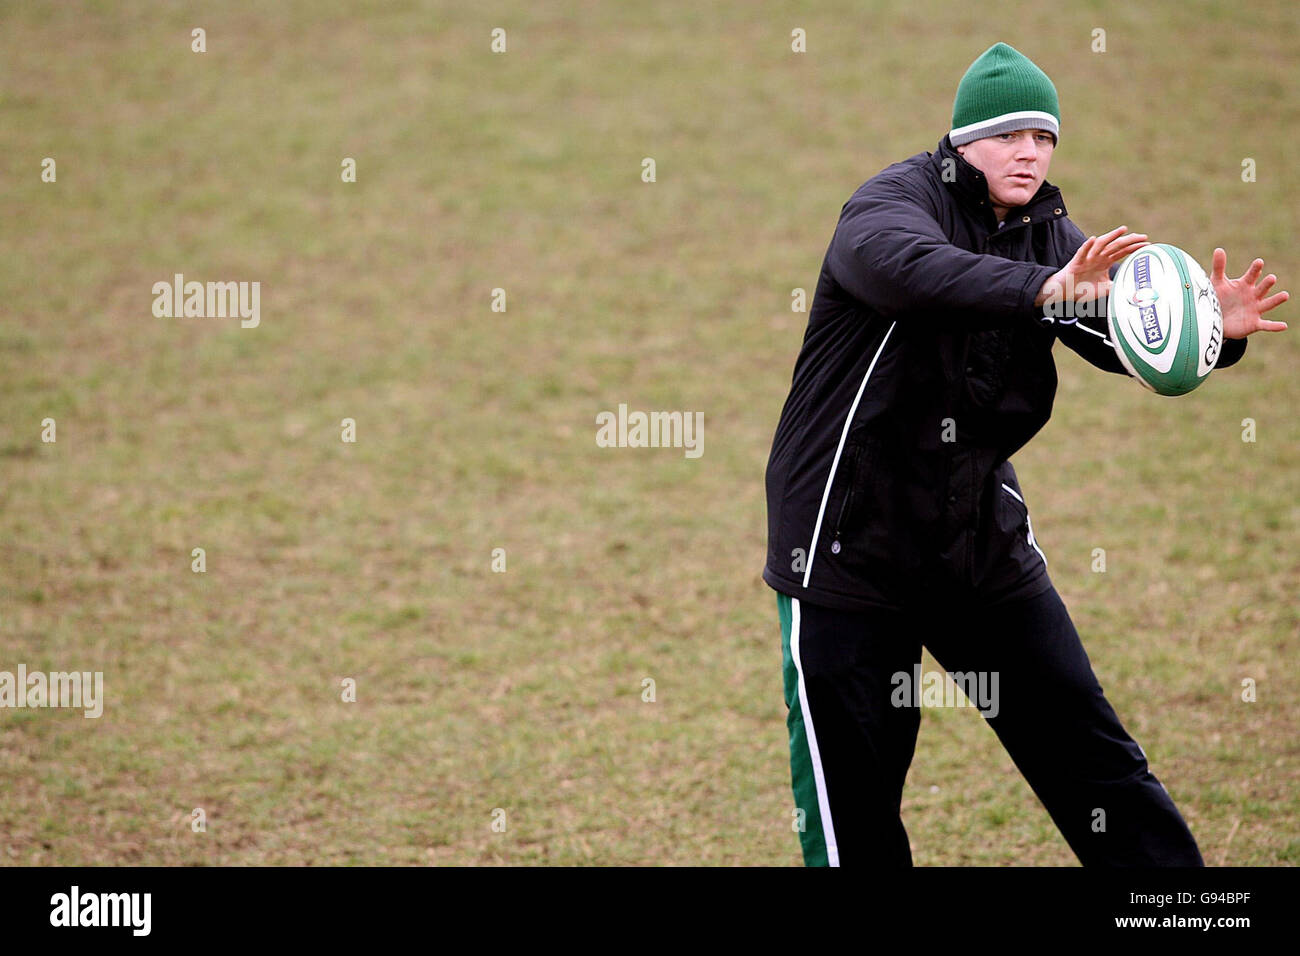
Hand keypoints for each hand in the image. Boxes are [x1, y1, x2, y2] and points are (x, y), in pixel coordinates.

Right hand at [1035, 226, 1149, 308]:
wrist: (1064, 293)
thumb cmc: (1082, 289)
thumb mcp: (1104, 289)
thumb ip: (1117, 286)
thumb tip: (1133, 289)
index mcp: (1105, 262)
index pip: (1122, 251)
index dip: (1134, 248)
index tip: (1148, 244)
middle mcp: (1098, 257)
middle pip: (1116, 245)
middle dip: (1129, 240)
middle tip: (1143, 236)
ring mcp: (1087, 258)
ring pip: (1101, 244)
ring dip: (1111, 236)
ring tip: (1123, 230)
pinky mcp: (1076, 262)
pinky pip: (1082, 252)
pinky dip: (1087, 245)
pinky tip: (1092, 238)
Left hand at [1210, 248, 1288, 339]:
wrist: (1216, 320)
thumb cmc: (1219, 298)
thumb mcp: (1217, 283)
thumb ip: (1219, 267)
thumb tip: (1219, 249)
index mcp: (1245, 285)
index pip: (1252, 275)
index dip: (1255, 269)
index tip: (1259, 262)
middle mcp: (1253, 296)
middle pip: (1262, 288)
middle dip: (1267, 283)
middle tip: (1271, 278)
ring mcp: (1255, 309)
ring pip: (1268, 304)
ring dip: (1276, 300)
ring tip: (1285, 295)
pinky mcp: (1254, 323)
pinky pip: (1266, 325)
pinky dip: (1274, 326)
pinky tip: (1284, 326)